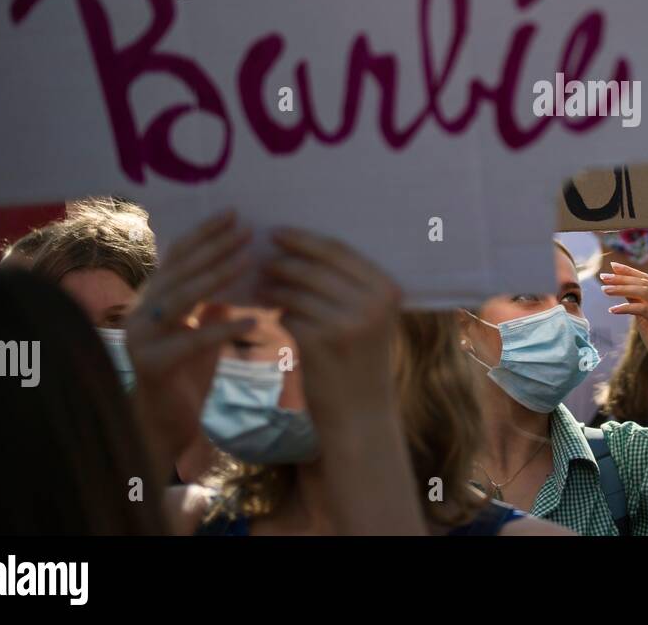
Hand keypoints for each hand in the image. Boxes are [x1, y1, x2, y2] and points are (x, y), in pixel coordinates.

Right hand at [127, 210, 255, 459]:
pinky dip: (224, 328)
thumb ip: (215, 299)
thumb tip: (244, 262)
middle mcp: (141, 311)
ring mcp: (141, 337)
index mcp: (152, 297)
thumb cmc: (188, 371)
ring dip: (217, 276)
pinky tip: (253, 320)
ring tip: (249, 260)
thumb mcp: (204, 327)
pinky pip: (192, 341)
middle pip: (180, 270)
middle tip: (247, 229)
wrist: (167, 423)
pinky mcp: (152, 364)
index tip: (234, 213)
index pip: (178, 256)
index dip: (205, 233)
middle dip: (215, 247)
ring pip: (182, 298)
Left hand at [255, 229, 402, 430]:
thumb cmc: (362, 360)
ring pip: (295, 292)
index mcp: (386, 290)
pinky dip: (275, 314)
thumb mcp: (371, 319)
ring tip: (261, 289)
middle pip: (313, 268)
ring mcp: (344, 324)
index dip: (303, 239)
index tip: (277, 233)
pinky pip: (288, 318)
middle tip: (263, 262)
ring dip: (272, 288)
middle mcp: (370, 304)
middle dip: (283, 262)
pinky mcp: (319, 344)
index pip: (338, 250)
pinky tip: (270, 315)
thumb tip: (301, 249)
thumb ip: (350, 286)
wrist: (361, 414)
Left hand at [603, 261, 647, 377]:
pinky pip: (644, 310)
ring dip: (622, 289)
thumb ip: (636, 300)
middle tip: (604, 277)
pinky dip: (626, 308)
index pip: (647, 278)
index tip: (612, 267)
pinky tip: (613, 310)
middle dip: (622, 279)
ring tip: (605, 290)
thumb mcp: (644, 316)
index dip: (629, 271)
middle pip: (644, 283)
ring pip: (644, 292)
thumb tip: (620, 285)